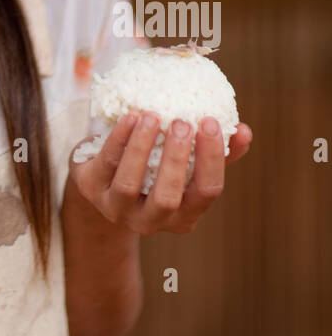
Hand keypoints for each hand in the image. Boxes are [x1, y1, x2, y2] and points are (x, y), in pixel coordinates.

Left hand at [67, 111, 252, 234]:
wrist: (102, 176)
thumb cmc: (154, 168)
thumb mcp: (185, 163)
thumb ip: (217, 151)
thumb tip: (244, 131)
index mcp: (184, 215)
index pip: (206, 192)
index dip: (212, 159)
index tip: (212, 122)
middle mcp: (151, 220)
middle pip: (169, 197)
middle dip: (177, 159)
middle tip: (183, 122)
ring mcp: (117, 209)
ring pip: (130, 184)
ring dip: (142, 148)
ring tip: (153, 115)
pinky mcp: (90, 188)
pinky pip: (106, 163)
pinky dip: (119, 139)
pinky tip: (131, 116)